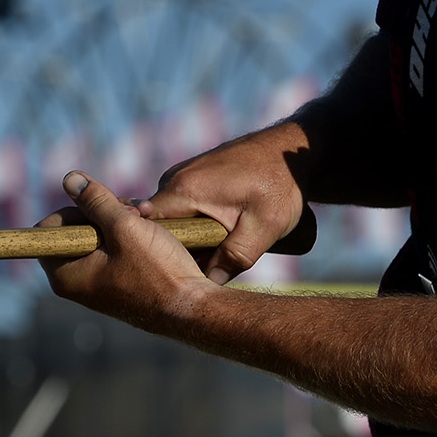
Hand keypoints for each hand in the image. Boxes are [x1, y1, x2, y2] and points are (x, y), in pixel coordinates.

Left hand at [38, 171, 211, 331]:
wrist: (193, 308)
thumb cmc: (158, 272)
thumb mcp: (124, 228)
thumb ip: (95, 201)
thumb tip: (69, 179)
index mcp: (65, 275)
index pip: (49, 229)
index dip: (76, 209)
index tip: (105, 208)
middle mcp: (76, 282)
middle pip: (77, 229)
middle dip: (105, 211)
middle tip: (136, 211)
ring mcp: (98, 283)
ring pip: (100, 236)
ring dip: (123, 219)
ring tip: (151, 216)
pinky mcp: (118, 282)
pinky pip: (115, 249)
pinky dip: (131, 235)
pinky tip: (154, 228)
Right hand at [136, 122, 308, 283]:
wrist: (291, 152)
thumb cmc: (279, 184)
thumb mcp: (264, 227)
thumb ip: (235, 258)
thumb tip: (210, 284)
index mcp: (184, 189)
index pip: (145, 225)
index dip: (155, 251)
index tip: (176, 270)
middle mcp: (175, 178)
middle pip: (158, 225)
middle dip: (178, 249)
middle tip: (204, 266)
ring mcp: (183, 175)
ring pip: (171, 217)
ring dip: (189, 236)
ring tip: (215, 250)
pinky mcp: (193, 176)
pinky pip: (182, 206)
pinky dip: (195, 222)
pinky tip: (218, 232)